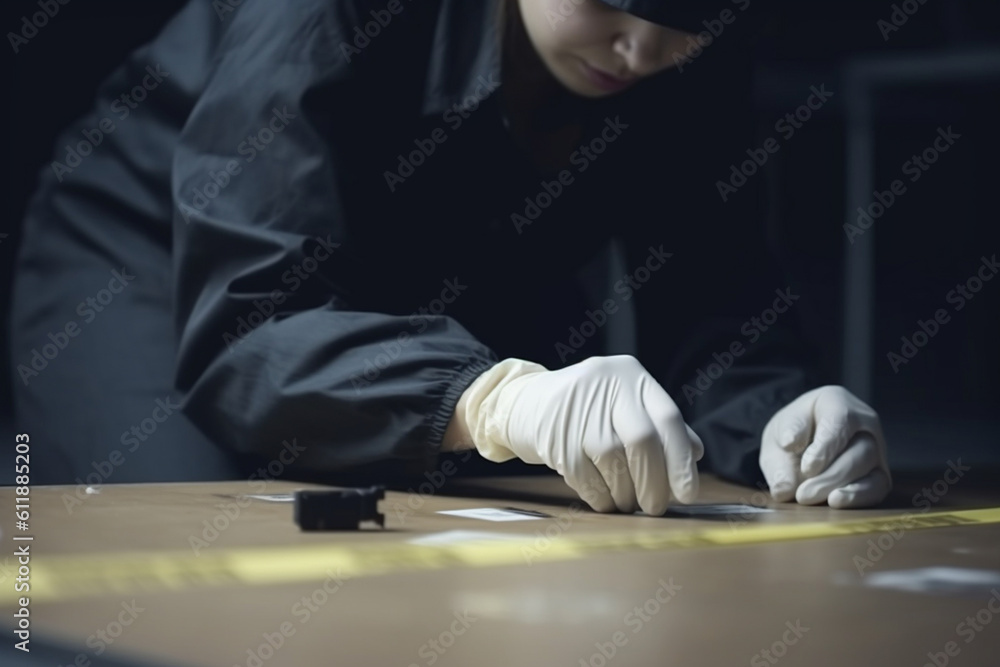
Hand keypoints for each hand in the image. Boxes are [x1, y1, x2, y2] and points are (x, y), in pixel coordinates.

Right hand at [461, 355, 703, 514]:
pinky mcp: (554, 436)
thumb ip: (659, 424)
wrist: (524, 403)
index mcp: (631, 376)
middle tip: (656, 507)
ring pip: (614, 461)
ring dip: (626, 493)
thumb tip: (696, 453)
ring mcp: (577, 410)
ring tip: (628, 503)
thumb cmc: (586, 409)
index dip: (682, 461)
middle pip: (643, 441)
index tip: (687, 494)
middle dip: (654, 483)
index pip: (668, 419)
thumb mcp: (624, 404)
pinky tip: (605, 501)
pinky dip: (601, 496)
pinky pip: (586, 476)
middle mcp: (606, 386)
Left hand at [760, 385, 890, 507]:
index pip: (839, 421)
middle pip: (859, 449)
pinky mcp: (879, 474)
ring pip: (869, 469)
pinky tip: (836, 503)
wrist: (800, 441)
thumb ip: (778, 460)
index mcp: (836, 402)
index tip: (807, 468)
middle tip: (802, 495)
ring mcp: (876, 448)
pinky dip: (857, 497)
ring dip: (840, 487)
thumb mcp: (777, 439)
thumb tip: (783, 488)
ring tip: (810, 499)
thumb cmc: (792, 433)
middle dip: (830, 476)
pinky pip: (877, 487)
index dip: (825, 447)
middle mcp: (864, 423)